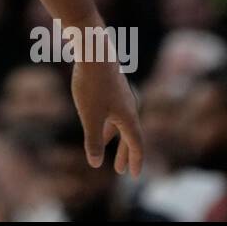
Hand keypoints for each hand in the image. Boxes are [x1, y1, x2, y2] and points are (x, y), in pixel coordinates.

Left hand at [71, 57, 143, 176]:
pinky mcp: (111, 85)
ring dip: (115, 137)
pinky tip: (97, 119)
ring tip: (108, 148)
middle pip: (129, 135)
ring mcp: (120, 94)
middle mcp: (129, 106)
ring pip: (120, 122)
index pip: (136, 144)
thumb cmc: (92, 85)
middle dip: (124, 153)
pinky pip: (112, 110)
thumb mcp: (90, 117)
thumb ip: (93, 141)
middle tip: (121, 170)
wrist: (94, 50)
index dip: (135, 160)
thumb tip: (95, 164)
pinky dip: (108, 122)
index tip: (134, 174)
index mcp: (128, 116)